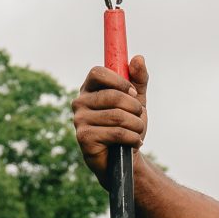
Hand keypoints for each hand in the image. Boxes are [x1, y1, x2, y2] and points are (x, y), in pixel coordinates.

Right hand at [73, 55, 148, 175]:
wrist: (127, 159)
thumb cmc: (128, 126)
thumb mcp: (137, 101)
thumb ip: (138, 80)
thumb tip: (138, 58)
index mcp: (89, 89)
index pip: (98, 72)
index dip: (119, 81)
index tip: (133, 93)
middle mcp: (80, 102)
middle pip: (112, 95)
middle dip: (134, 107)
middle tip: (139, 116)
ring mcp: (79, 120)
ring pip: (117, 116)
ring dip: (136, 125)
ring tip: (137, 131)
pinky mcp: (84, 138)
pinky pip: (116, 132)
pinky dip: (133, 138)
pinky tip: (134, 142)